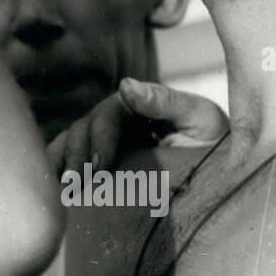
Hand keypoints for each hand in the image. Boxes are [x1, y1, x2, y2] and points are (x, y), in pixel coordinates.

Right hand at [46, 79, 228, 173]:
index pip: (106, 115)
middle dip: (78, 157)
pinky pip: (66, 161)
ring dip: (61, 165)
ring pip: (68, 143)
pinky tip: (51, 190)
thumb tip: (125, 85)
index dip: (99, 139)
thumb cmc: (216, 146)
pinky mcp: (98, 165)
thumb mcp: (200, 119)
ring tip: (62, 191)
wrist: (225, 179)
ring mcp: (104, 142)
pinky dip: (54, 171)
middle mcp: (115, 120)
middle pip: (82, 130)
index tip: (100, 168)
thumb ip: (165, 101)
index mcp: (137, 105)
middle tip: (77, 186)